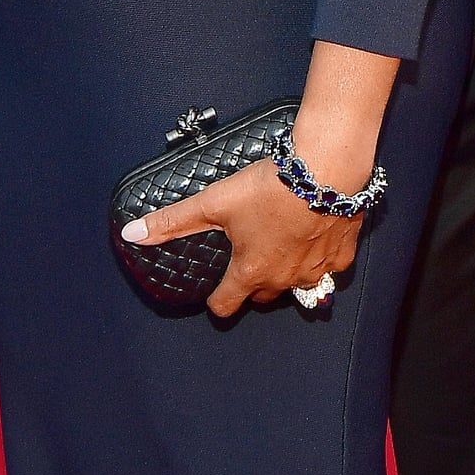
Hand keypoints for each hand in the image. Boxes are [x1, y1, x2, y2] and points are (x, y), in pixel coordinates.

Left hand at [120, 155, 360, 315]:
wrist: (325, 170)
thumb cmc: (270, 187)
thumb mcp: (214, 202)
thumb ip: (173, 221)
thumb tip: (132, 234)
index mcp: (251, 272)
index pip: (226, 305)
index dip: (217, 302)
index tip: (216, 296)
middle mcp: (284, 279)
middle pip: (263, 295)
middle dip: (253, 283)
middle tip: (248, 258)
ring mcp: (316, 270)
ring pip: (298, 283)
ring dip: (288, 271)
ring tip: (282, 244)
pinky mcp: (342, 255)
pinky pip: (329, 267)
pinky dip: (320, 257)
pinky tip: (315, 236)